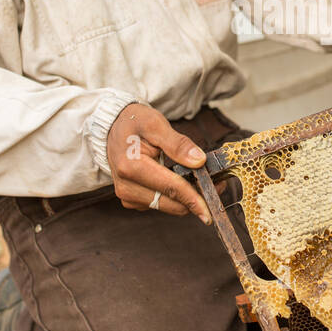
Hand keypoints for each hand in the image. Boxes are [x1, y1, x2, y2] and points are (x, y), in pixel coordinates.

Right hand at [106, 103, 211, 222]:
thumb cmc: (135, 123)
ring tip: (204, 181)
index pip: (169, 187)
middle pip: (170, 203)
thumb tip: (199, 161)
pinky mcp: (131, 200)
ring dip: (187, 199)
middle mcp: (126, 186)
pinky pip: (159, 204)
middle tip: (217, 185)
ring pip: (167, 206)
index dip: (193, 198)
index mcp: (131, 167)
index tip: (211, 207)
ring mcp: (127, 196)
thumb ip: (178, 144)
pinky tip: (184, 183)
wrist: (113, 128)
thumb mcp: (156, 124)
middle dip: (195, 198)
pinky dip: (175, 197)